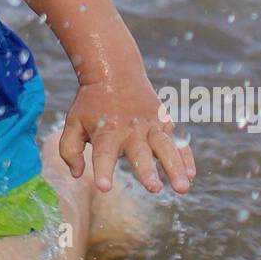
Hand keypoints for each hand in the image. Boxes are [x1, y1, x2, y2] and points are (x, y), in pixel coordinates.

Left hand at [59, 70, 195, 193]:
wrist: (114, 71)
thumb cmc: (91, 103)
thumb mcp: (73, 122)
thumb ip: (70, 150)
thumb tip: (77, 174)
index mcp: (106, 132)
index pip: (103, 154)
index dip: (103, 170)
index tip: (104, 187)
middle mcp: (130, 130)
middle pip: (140, 152)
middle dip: (147, 170)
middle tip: (154, 188)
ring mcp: (150, 126)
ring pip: (165, 147)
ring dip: (175, 167)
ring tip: (182, 188)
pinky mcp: (164, 123)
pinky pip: (178, 143)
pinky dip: (186, 157)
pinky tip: (191, 174)